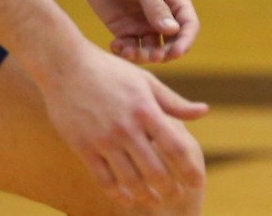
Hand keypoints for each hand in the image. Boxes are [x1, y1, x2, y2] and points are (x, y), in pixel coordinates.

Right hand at [36, 42, 206, 206]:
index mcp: (147, 111)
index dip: (189, 168)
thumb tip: (204, 112)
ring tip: (156, 203)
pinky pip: (103, 178)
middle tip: (178, 196)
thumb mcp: (148, 82)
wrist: (67, 68)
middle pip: (154, 169)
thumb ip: (174, 102)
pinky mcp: (83, 148)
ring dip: (145, 195)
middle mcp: (127, 129)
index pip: (175, 147)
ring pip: (129, 178)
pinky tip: (126, 200)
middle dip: (169, 186)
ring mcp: (104, 140)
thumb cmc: (112, 72)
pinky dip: (116, 193)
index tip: (198, 181)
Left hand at [73, 0, 199, 65]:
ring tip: (127, 52)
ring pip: (150, 48)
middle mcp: (162, 13)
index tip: (175, 54)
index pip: (188, 25)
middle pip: (171, 42)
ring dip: (142, 55)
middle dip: (163, 53)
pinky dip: (124, 51)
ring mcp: (142, 22)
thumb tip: (173, 31)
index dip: (185, 41)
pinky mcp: (122, 28)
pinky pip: (129, 46)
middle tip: (151, 57)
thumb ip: (156, 7)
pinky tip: (115, 46)